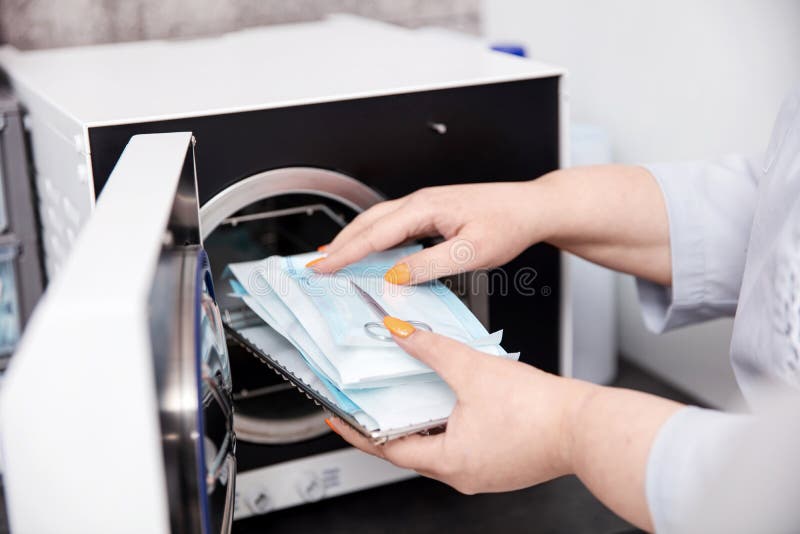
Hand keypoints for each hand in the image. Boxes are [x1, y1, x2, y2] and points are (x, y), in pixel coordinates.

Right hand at [310, 182, 546, 283]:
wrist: (531, 208)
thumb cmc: (508, 224)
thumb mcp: (470, 253)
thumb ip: (428, 265)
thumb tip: (394, 276)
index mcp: (425, 207)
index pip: (374, 234)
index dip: (345, 253)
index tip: (323, 267)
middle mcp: (421, 202)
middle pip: (368, 223)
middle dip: (339, 244)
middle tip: (317, 266)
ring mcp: (425, 205)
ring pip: (378, 222)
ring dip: (354, 239)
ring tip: (334, 258)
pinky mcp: (432, 212)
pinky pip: (393, 224)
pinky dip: (374, 238)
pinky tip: (371, 250)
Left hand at [327, 321, 592, 493]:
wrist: (586, 426)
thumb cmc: (538, 410)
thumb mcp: (472, 370)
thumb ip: (431, 349)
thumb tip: (400, 332)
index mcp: (451, 463)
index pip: (389, 451)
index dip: (360, 432)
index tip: (339, 421)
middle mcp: (465, 475)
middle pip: (413, 450)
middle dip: (391, 425)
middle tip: (372, 403)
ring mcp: (485, 472)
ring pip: (440, 447)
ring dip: (424, 422)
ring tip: (410, 395)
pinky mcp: (503, 463)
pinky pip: (464, 445)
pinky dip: (450, 424)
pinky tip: (454, 401)